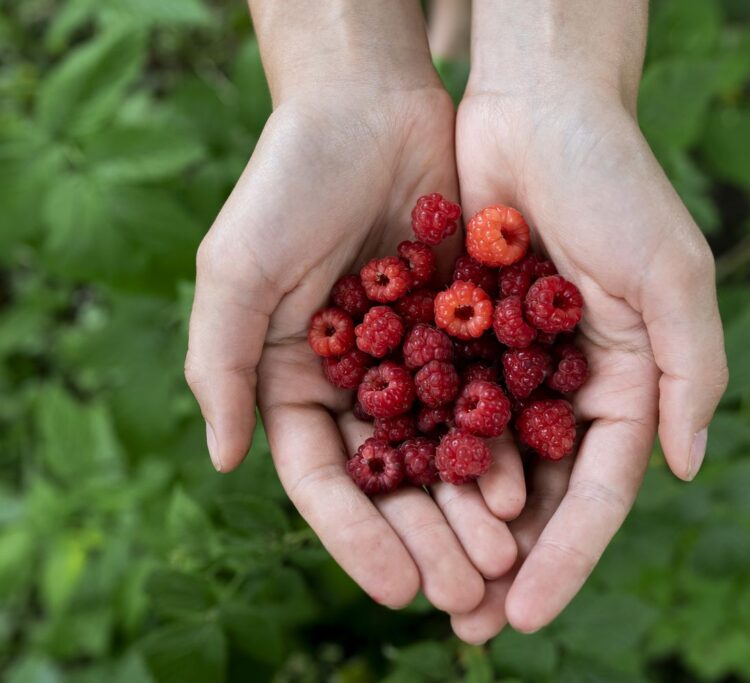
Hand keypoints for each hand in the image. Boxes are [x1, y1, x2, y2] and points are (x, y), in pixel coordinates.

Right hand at [185, 1, 517, 615]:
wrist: (370, 105)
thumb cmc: (288, 181)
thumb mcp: (237, 269)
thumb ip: (220, 362)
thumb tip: (221, 458)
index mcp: (293, 379)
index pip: (325, 479)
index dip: (359, 539)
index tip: (398, 591)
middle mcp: (355, 380)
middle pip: (393, 480)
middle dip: (427, 539)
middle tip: (467, 593)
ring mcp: (412, 358)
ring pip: (446, 450)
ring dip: (471, 508)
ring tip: (504, 557)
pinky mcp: (464, 329)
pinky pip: (489, 396)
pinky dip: (506, 443)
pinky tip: (530, 485)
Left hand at [448, 0, 728, 640]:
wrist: (537, 106)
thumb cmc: (614, 181)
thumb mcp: (671, 271)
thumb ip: (690, 370)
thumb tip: (687, 466)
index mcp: (626, 383)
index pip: (600, 492)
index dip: (568, 557)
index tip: (527, 614)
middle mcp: (567, 385)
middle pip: (538, 494)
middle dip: (507, 562)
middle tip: (470, 625)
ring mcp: (509, 363)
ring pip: (481, 463)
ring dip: (456, 525)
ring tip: (424, 585)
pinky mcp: (457, 332)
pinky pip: (435, 406)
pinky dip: (418, 455)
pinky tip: (390, 500)